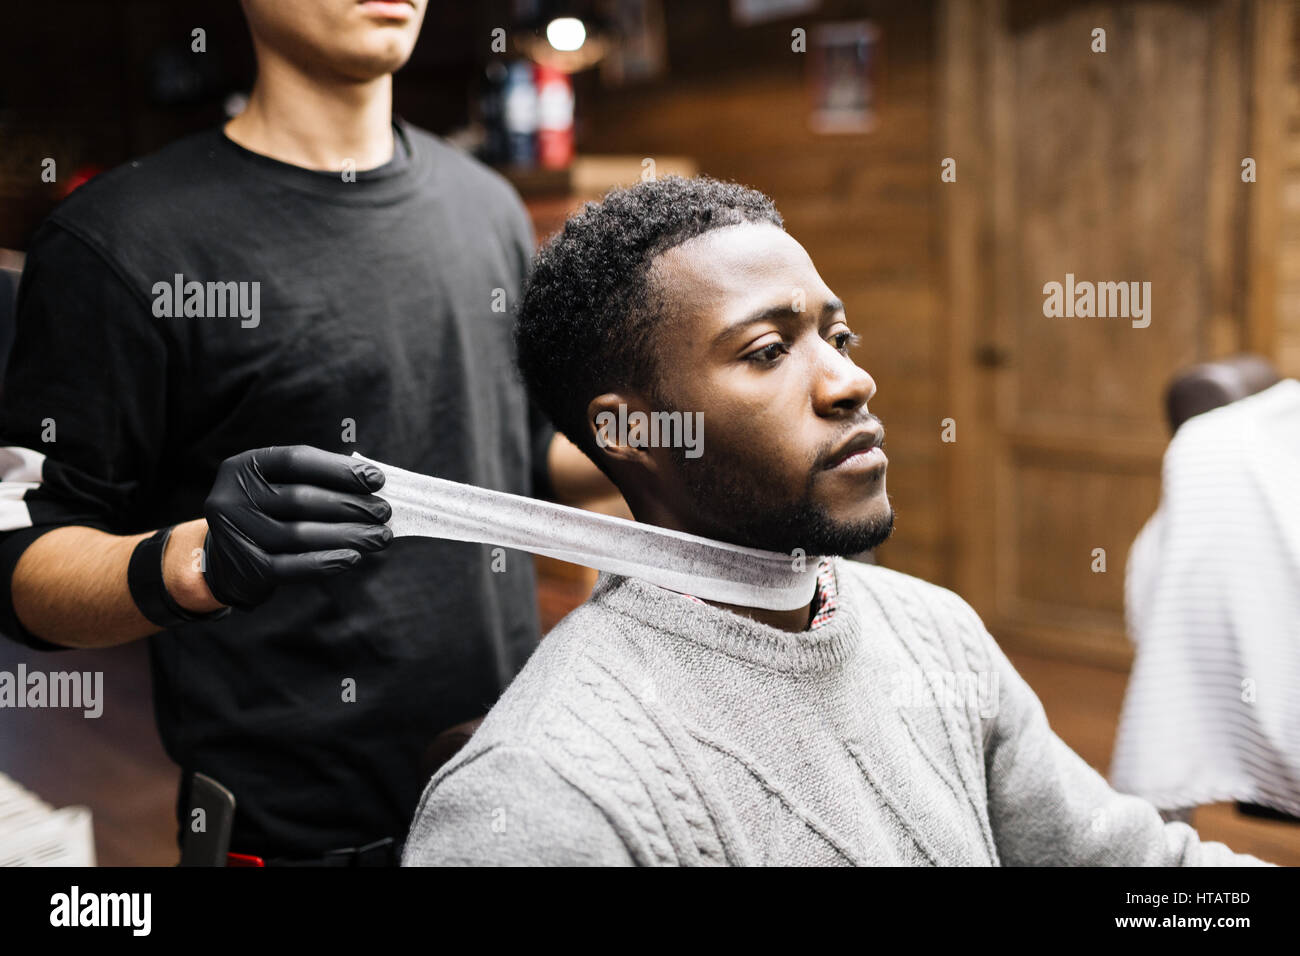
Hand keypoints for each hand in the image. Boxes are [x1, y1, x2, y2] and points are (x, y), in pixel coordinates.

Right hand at [201, 445, 392, 609]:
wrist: (226, 560)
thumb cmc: (268, 512)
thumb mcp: (279, 485)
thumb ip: (316, 480)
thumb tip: (372, 485)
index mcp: (245, 467)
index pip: (297, 460)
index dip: (340, 470)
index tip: (377, 479)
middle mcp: (233, 497)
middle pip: (302, 499)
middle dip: (351, 505)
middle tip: (384, 512)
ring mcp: (237, 534)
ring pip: (301, 535)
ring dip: (348, 535)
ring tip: (380, 536)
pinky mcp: (246, 568)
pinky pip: (292, 567)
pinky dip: (326, 562)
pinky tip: (353, 558)